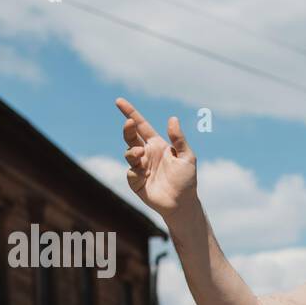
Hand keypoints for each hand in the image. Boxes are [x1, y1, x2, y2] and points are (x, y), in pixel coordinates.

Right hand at [116, 97, 197, 217]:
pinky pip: (130, 172)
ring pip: (128, 153)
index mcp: (157, 145)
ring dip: (133, 151)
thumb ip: (178, 139)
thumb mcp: (187, 157)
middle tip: (129, 123)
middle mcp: (146, 154)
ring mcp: (140, 167)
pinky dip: (135, 171)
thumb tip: (172, 119)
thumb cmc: (186, 180)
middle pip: (130, 136)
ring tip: (140, 154)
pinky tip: (144, 174)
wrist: (182, 203)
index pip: (141, 126)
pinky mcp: (136, 181)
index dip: (130, 113)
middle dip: (127, 128)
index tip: (118, 101)